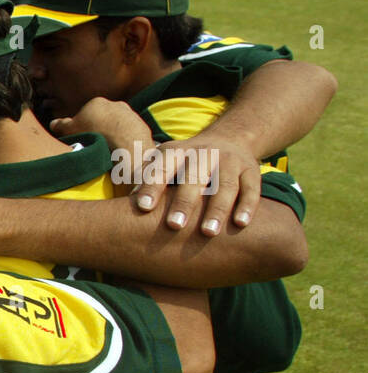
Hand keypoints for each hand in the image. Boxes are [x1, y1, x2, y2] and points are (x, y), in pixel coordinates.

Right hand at [48, 96, 149, 156]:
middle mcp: (116, 104)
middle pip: (103, 118)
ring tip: (107, 150)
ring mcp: (131, 115)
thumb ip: (62, 125)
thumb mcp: (71, 130)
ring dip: (113, 135)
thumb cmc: (95, 135)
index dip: (82, 126)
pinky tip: (120, 151)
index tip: (81, 138)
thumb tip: (53, 123)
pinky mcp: (142, 127)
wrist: (126, 145)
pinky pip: (129, 134)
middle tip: (94, 144)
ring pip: (117, 126)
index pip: (86, 113)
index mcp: (97, 102)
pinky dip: (125, 141)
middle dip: (99, 129)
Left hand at [137, 135, 261, 235]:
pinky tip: (241, 223)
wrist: (229, 140)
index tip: (142, 207)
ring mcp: (229, 161)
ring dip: (217, 209)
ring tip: (208, 233)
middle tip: (173, 226)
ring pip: (224, 185)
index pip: (162, 167)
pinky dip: (247, 206)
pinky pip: (251, 188)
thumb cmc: (184, 164)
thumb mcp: (164, 163)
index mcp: (177, 152)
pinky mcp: (251, 170)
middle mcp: (204, 153)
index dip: (152, 186)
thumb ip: (144, 180)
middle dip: (184, 201)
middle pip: (194, 177)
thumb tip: (120, 205)